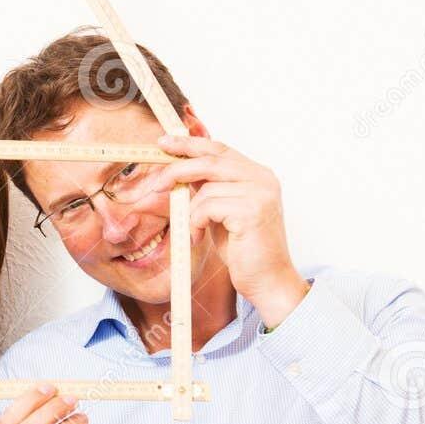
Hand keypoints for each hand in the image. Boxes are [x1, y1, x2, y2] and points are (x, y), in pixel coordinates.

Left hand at [153, 133, 308, 326]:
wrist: (267, 281)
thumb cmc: (244, 249)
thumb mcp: (222, 212)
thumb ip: (209, 189)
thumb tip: (180, 170)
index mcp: (258, 175)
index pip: (220, 149)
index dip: (190, 144)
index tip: (165, 142)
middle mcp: (263, 179)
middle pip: (211, 161)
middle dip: (178, 169)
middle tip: (157, 182)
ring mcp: (260, 193)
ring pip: (206, 189)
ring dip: (190, 212)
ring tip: (193, 231)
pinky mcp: (251, 211)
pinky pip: (207, 207)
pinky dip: (195, 223)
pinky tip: (199, 238)